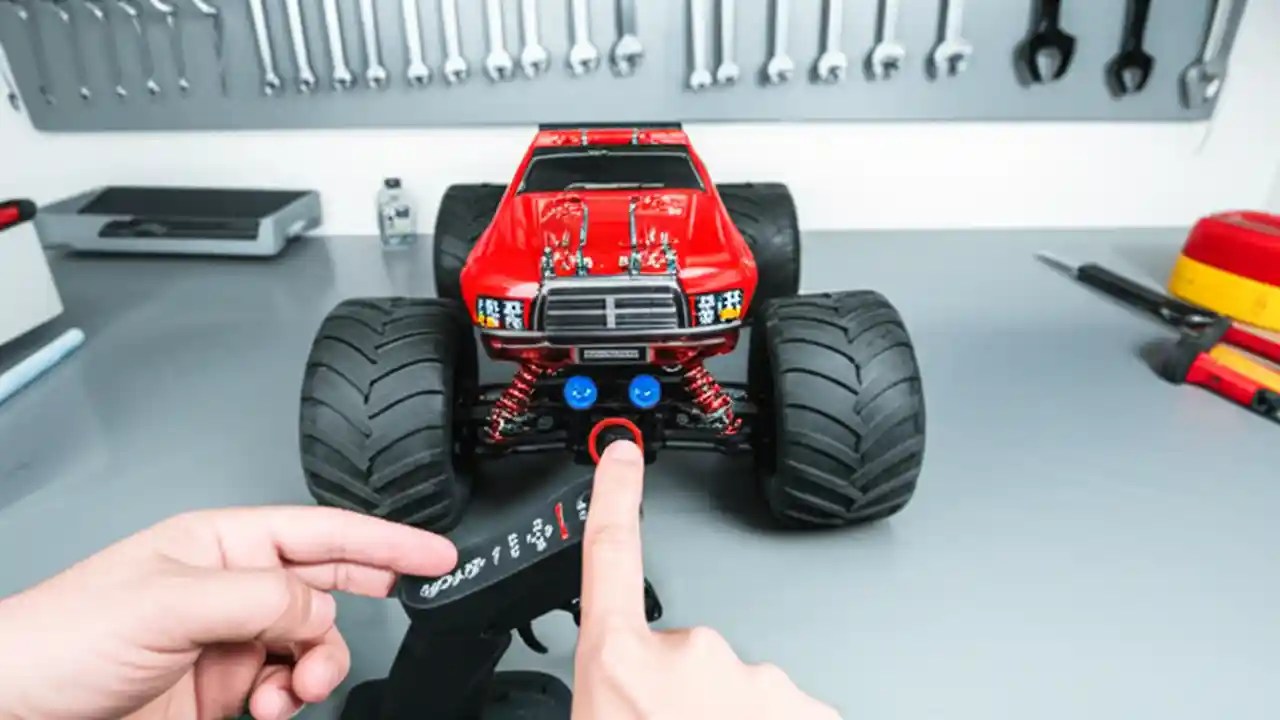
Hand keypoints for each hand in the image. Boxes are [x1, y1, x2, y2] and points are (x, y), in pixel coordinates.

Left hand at [0, 506, 456, 719]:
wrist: (14, 713)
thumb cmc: (60, 639)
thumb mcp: (169, 602)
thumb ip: (259, 596)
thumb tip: (319, 605)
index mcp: (220, 544)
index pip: (321, 532)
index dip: (384, 540)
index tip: (434, 553)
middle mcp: (229, 588)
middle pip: (326, 586)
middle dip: (360, 604)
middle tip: (401, 606)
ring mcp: (227, 642)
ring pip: (310, 647)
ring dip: (315, 669)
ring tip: (294, 690)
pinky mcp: (219, 692)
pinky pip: (285, 690)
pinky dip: (291, 700)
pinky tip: (269, 708)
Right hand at [571, 441, 839, 718]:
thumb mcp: (601, 718)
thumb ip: (623, 682)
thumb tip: (635, 685)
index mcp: (620, 661)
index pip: (611, 554)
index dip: (617, 497)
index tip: (623, 454)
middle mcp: (691, 656)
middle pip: (693, 648)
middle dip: (689, 690)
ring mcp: (755, 682)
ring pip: (742, 686)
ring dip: (729, 716)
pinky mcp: (809, 708)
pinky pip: (786, 711)